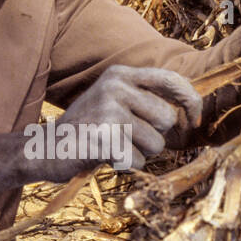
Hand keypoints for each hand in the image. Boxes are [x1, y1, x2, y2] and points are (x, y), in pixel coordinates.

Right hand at [47, 65, 202, 175]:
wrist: (45, 149)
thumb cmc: (88, 128)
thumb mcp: (114, 100)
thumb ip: (145, 98)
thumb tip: (192, 108)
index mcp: (120, 74)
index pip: (171, 80)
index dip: (191, 101)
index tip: (195, 120)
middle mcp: (115, 87)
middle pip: (166, 119)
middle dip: (155, 136)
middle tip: (127, 137)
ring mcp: (108, 111)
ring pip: (155, 144)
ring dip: (140, 152)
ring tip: (114, 146)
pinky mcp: (104, 138)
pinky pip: (138, 160)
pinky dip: (125, 165)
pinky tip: (105, 157)